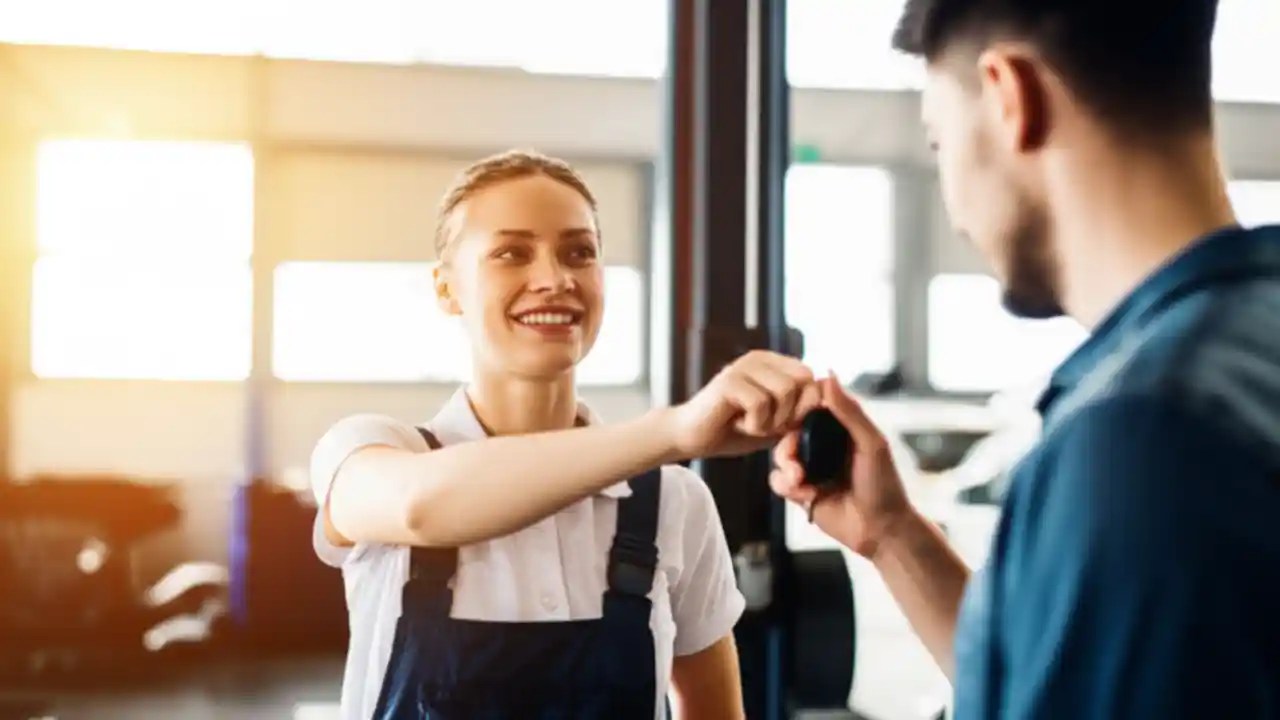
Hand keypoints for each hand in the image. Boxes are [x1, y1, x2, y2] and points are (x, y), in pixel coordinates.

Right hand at [668, 350, 820, 459]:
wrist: (691, 438)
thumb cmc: (733, 430)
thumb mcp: (775, 421)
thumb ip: (798, 410)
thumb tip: (827, 399)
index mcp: (772, 363)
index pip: (811, 377)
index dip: (807, 406)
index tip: (784, 425)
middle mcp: (759, 358)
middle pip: (804, 381)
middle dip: (793, 413)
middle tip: (768, 426)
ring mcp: (743, 366)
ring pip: (785, 392)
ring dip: (772, 421)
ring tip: (751, 424)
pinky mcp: (729, 381)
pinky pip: (761, 403)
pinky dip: (754, 425)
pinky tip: (736, 424)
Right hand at [770, 372, 910, 557]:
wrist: (880, 531)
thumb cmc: (884, 485)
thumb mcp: (870, 443)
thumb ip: (849, 410)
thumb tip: (828, 374)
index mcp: (841, 426)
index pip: (809, 404)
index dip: (796, 408)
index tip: (795, 419)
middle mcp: (823, 443)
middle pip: (788, 430)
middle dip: (787, 445)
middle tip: (795, 460)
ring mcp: (811, 466)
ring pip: (780, 455)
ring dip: (786, 468)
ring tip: (801, 482)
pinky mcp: (800, 490)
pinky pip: (778, 480)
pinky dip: (786, 486)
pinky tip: (806, 496)